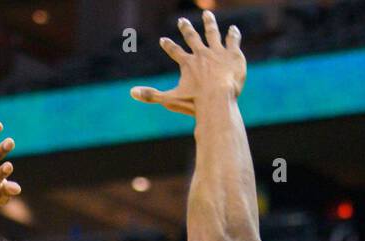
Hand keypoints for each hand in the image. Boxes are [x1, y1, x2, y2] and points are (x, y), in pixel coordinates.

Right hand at [130, 11, 245, 114]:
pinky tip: (234, 29)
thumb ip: (152, 95)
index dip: (168, 46)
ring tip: (207, 15)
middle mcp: (201, 54)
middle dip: (186, 29)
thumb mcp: (171, 100)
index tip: (163, 40)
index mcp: (187, 63)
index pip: (175, 52)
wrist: (218, 99)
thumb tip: (131, 92)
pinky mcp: (233, 55)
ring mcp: (218, 52)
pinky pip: (232, 41)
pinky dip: (233, 35)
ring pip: (212, 34)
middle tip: (182, 21)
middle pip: (192, 38)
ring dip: (209, 24)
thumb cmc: (195, 102)